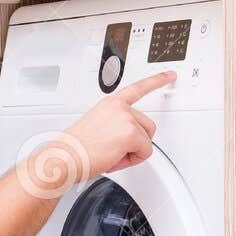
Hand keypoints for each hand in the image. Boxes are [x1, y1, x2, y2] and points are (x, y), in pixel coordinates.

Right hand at [19, 70, 175, 195]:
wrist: (65, 158)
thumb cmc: (75, 148)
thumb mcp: (96, 128)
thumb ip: (114, 126)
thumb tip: (124, 140)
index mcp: (110, 104)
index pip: (138, 88)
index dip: (157, 81)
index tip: (170, 75)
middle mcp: (120, 108)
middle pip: (147, 126)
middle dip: (136, 142)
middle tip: (114, 149)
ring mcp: (126, 119)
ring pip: (146, 141)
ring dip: (132, 152)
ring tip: (111, 154)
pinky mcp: (130, 134)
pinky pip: (145, 152)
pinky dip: (132, 160)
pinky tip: (114, 158)